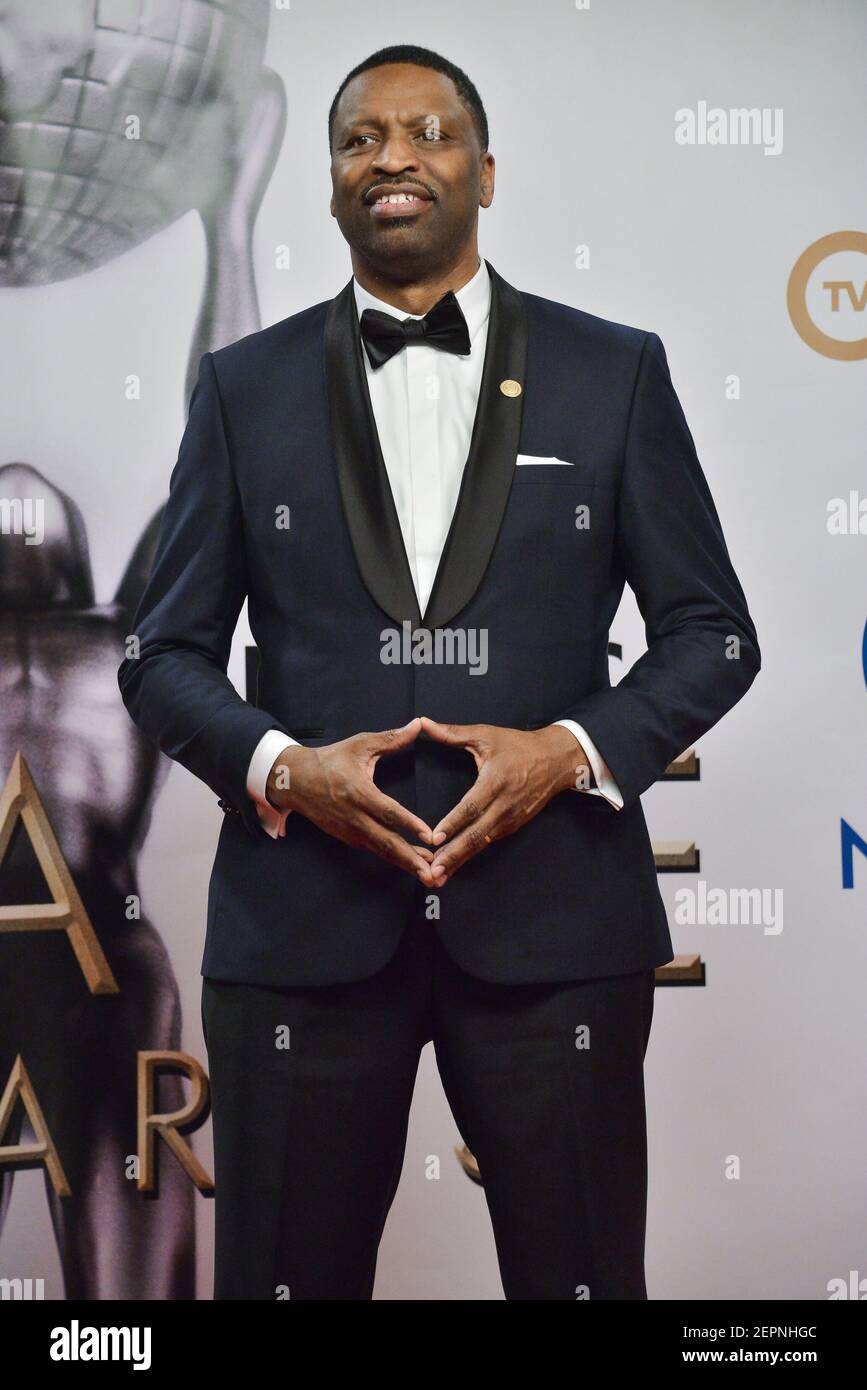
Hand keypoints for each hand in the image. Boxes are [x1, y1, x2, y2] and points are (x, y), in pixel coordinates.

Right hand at [266, 717, 436, 884]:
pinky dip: (393, 859)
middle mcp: (355, 817)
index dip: (410, 825)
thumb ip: (391, 738)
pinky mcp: (348, 838)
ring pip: (382, 852)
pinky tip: (411, 863)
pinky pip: (374, 851)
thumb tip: (418, 725)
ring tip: (429, 875)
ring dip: (406, 863)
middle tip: (433, 873)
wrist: (295, 780)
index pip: (389, 812)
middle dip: (411, 859)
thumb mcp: (360, 745)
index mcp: (359, 793)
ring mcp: (350, 831)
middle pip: (387, 843)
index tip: (430, 836)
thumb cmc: (329, 761)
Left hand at [419, 717, 589, 885]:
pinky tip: (454, 865)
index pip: (471, 806)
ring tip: (438, 877)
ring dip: (459, 861)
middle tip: (432, 871)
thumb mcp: (486, 735)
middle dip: (453, 855)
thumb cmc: (518, 746)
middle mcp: (504, 805)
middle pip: (476, 835)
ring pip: (481, 844)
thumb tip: (423, 723)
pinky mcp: (512, 825)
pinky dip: (470, 855)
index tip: (435, 838)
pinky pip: (488, 842)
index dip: (453, 823)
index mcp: (496, 781)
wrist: (556, 760)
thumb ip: (452, 733)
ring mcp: (510, 819)